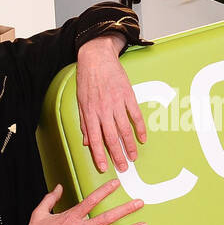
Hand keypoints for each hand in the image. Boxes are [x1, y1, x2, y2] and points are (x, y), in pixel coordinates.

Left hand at [76, 34, 146, 172]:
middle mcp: (103, 110)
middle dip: (117, 155)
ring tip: (133, 157)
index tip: (104, 168)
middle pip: (111, 137)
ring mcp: (116, 102)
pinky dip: (140, 128)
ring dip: (129, 145)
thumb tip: (87, 141)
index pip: (95, 139)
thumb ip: (85, 123)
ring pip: (124, 129)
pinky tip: (142, 138)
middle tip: (124, 168)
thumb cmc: (87, 79)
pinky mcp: (128, 95)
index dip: (99, 155)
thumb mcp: (80, 101)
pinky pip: (135, 115)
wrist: (96, 57)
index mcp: (90, 112)